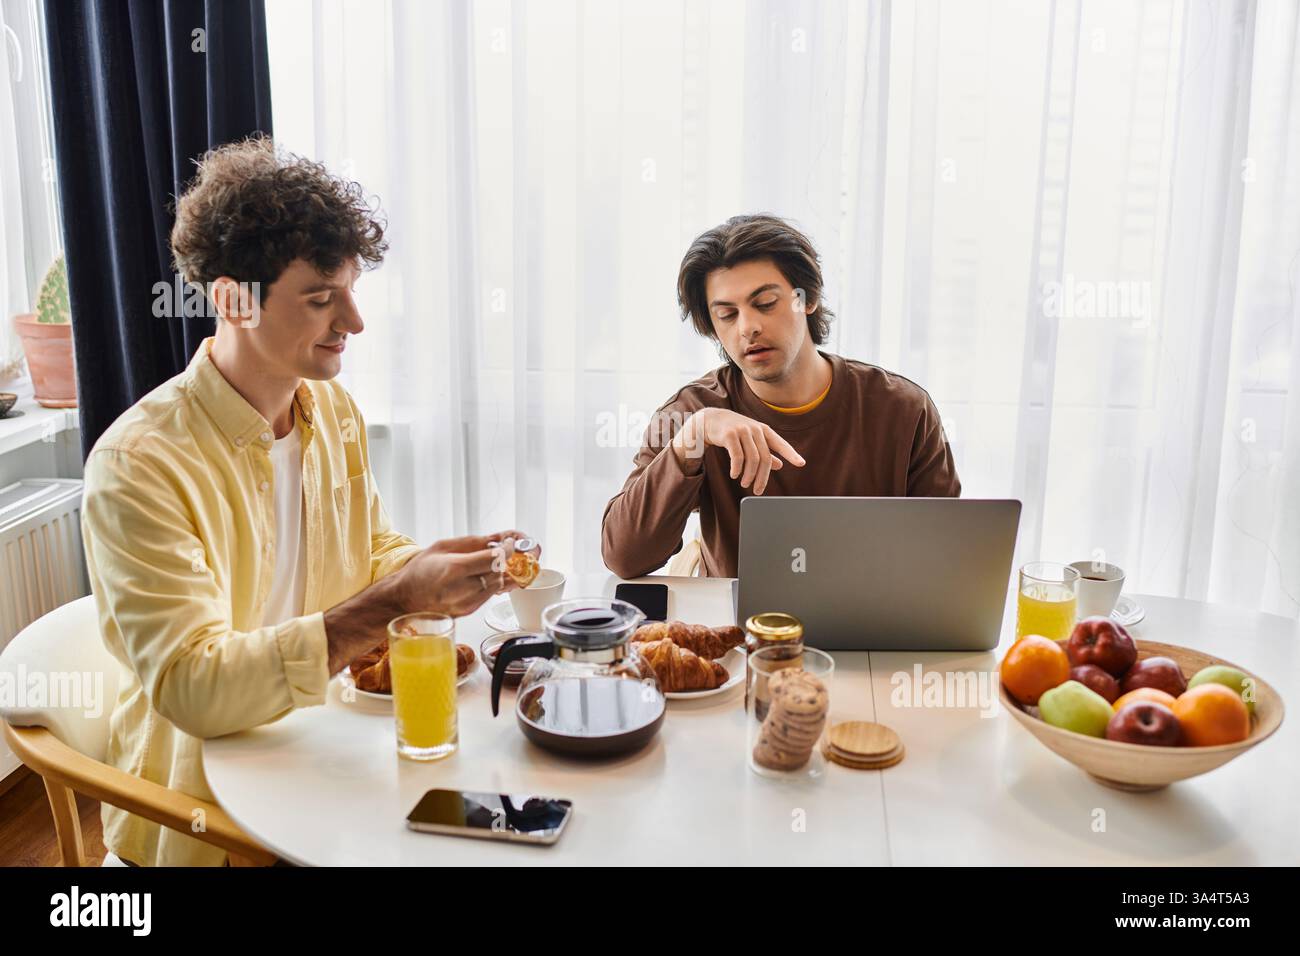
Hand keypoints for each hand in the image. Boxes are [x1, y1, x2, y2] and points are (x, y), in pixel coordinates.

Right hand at [394, 531, 534, 616]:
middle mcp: (462, 589)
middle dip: (504, 561)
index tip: (510, 543)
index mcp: (455, 569)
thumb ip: (473, 542)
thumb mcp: (442, 547)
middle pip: (500, 572)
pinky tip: (480, 577)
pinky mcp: (469, 611)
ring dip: (498, 573)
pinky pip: (489, 595)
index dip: (508, 549)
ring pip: (498, 585)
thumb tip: (498, 538)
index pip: (495, 559)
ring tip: (488, 564)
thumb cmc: (419, 571)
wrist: (404, 598)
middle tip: (501, 552)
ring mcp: (466, 603)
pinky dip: (490, 584)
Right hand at [671, 408, 804, 493]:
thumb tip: (780, 465)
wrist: (710, 420)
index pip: (781, 443)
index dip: (791, 454)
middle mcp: (755, 429)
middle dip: (762, 477)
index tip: (801, 463)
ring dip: (749, 475)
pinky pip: (737, 456)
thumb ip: (765, 451)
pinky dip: (737, 469)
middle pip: (765, 458)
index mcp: (764, 431)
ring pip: (752, 459)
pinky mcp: (729, 435)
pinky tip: (735, 475)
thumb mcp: (751, 440)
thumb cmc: (733, 432)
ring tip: (744, 483)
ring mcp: (742, 431)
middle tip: (757, 490)